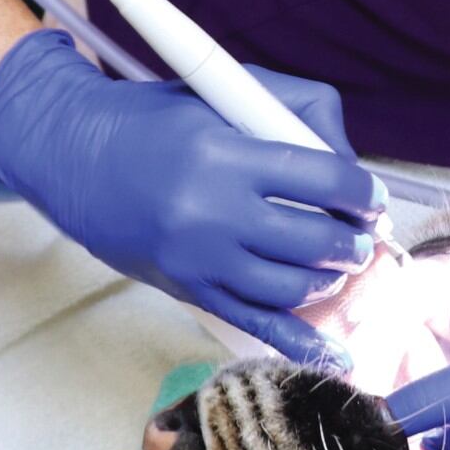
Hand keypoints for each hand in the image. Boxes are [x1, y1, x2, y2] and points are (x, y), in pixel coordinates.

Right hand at [0, 31, 376, 359]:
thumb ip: (292, 111)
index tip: (372, 198)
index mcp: (225, 156)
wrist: (77, 161)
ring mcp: (200, 261)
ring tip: (336, 264)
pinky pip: (256, 324)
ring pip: (292, 287)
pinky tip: (338, 355)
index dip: (360, 193)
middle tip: (361, 236)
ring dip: (330, 279)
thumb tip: (347, 164)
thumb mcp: (221, 93)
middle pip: (313, 240)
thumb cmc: (158, 120)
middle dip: (352, 242)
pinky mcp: (190, 291)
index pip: (321, 180)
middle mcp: (213, 213)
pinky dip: (302, 343)